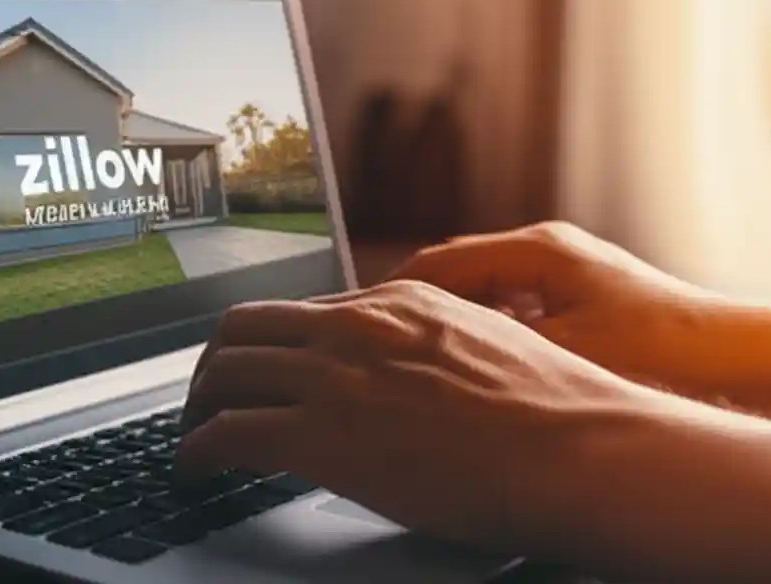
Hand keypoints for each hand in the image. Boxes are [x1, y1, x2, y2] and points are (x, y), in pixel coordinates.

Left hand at [177, 279, 665, 555]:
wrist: (577, 448)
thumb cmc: (554, 412)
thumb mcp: (488, 349)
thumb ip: (436, 350)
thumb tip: (417, 375)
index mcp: (397, 303)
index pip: (301, 311)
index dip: (266, 343)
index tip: (257, 368)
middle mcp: (355, 327)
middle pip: (245, 328)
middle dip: (215, 364)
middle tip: (208, 397)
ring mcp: (335, 378)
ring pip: (225, 373)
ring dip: (198, 405)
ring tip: (193, 434)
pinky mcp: (322, 436)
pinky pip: (229, 433)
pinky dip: (198, 449)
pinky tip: (195, 467)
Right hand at [389, 221, 738, 400]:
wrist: (747, 361)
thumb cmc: (663, 349)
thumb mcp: (562, 348)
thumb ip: (491, 340)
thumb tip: (432, 342)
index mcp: (537, 251)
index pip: (438, 263)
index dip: (392, 294)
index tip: (359, 323)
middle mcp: (549, 254)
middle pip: (458, 277)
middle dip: (419, 310)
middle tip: (381, 348)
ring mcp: (568, 277)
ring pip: (487, 298)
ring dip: (457, 326)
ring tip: (423, 364)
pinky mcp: (586, 304)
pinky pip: (517, 315)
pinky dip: (492, 338)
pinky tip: (483, 372)